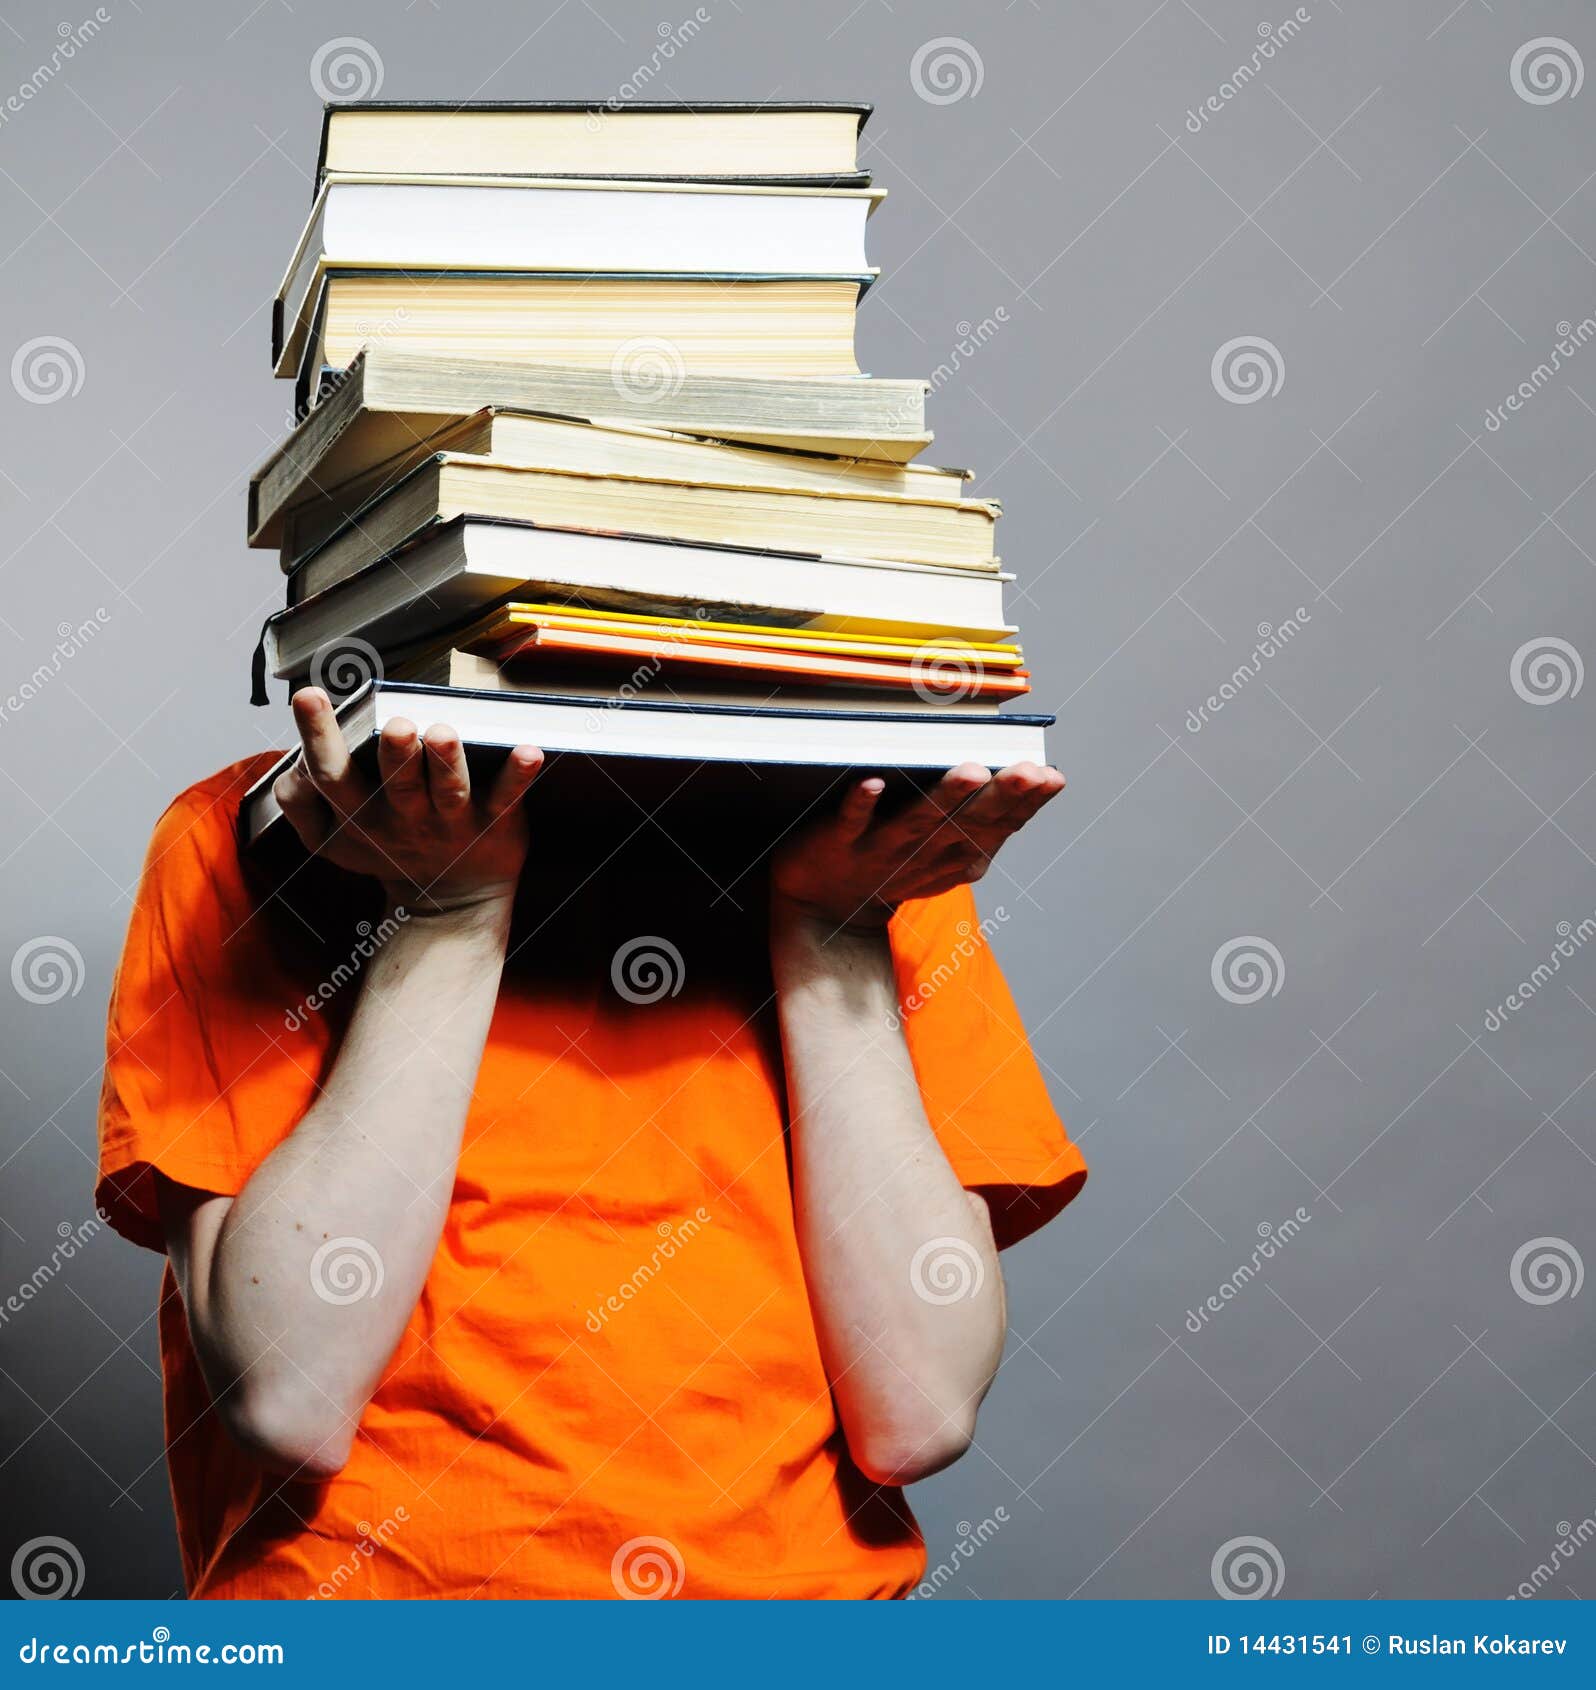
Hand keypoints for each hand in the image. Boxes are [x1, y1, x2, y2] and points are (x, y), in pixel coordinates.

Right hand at [272, 688, 543, 911]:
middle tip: (397, 726)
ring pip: (449, 791)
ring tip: (445, 733)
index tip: (310, 694)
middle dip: (396, 755)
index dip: (318, 737)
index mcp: (360, 816)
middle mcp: (405, 818)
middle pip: (397, 786)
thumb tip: (292, 763)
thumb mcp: (329, 839)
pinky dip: (518, 776)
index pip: (332, 775)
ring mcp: (451, 821)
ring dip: (448, 761)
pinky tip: (529, 751)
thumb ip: (299, 801)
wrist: (449, 901)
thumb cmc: (384, 848)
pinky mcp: (493, 822)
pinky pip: (507, 798)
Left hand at [770, 761, 1063, 931]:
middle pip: (965, 823)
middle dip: (999, 796)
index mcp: (952, 853)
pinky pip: (851, 823)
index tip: (1052, 777)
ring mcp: (882, 849)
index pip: (997, 826)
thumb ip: (983, 820)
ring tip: (973, 771)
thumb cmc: (895, 864)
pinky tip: (873, 782)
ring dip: (945, 797)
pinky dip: (861, 804)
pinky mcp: (840, 843)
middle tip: (1030, 771)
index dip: (1026, 804)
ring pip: (917, 822)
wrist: (827, 906)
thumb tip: (1036, 779)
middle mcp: (923, 852)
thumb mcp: (948, 850)